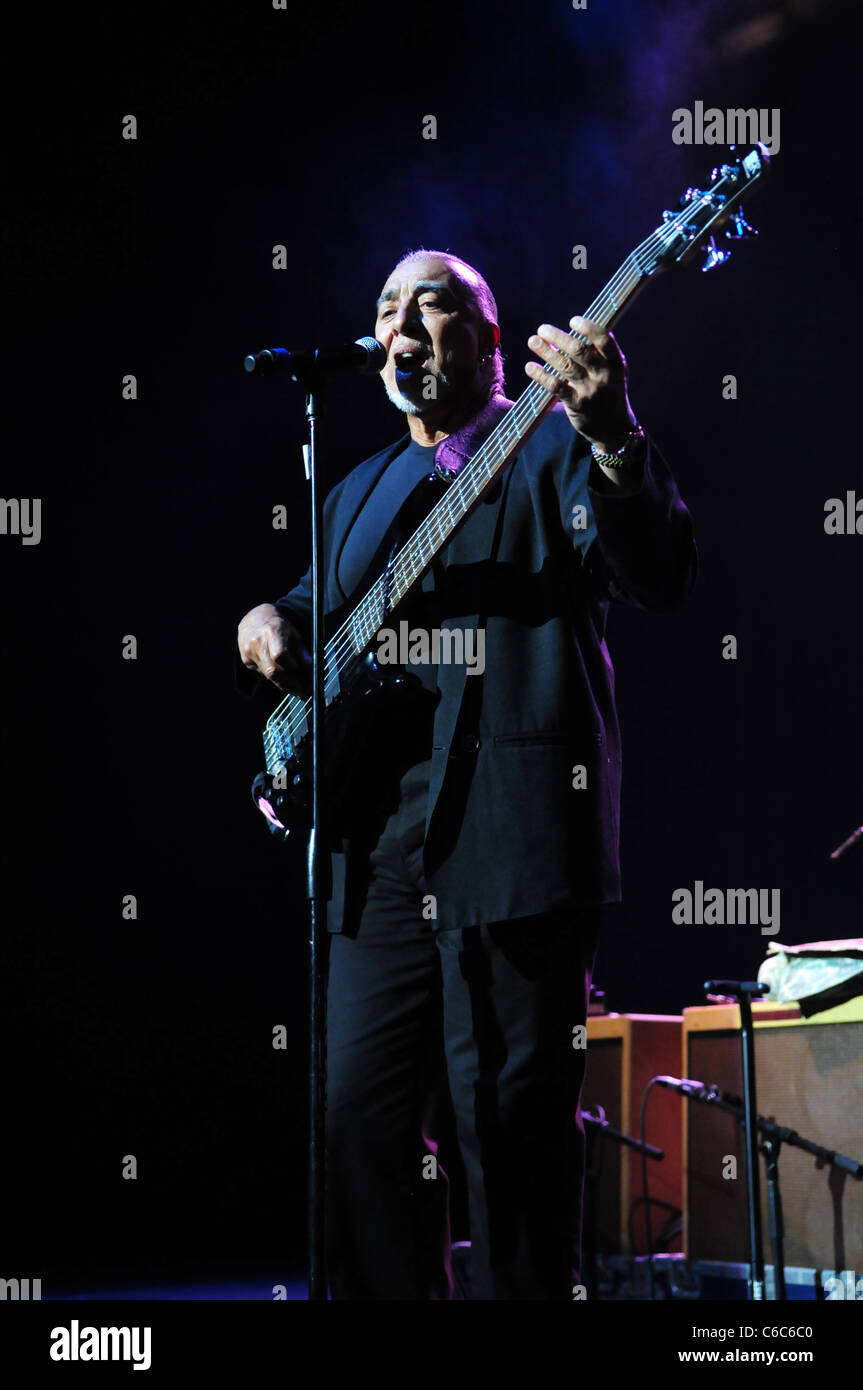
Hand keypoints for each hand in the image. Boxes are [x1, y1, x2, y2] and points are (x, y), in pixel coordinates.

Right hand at [237, 603, 311, 695]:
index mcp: (272, 631)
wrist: (254, 619)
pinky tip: (279, 671)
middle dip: (289, 684)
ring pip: (268, 676)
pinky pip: (263, 673)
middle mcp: (257, 642)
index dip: (291, 666)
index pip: (280, 655)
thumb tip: (311, 673)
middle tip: (302, 691)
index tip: (300, 670)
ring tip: (295, 686)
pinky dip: (274, 676)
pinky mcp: (245, 661)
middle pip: (272, 671)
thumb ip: (302, 653)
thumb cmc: (279, 627)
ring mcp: (248, 652)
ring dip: (283, 684)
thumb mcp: (294, 635)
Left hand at [525, 315, 637, 450]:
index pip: (604, 339)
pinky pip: (556, 387)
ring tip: (533, 341)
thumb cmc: (609, 392)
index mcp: (616, 363)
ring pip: (565, 366)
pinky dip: (541, 376)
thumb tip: (562, 339)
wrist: (614, 429)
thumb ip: (594, 355)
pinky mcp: (577, 405)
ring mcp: (590, 390)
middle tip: (542, 329)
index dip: (588, 327)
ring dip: (546, 352)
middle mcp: (604, 375)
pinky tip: (530, 367)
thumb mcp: (612, 372)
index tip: (573, 321)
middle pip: (580, 350)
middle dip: (559, 337)